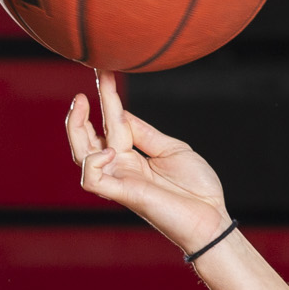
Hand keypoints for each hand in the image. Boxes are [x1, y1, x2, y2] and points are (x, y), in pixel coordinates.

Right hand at [65, 69, 233, 253]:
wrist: (212, 217)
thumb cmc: (196, 187)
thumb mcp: (172, 148)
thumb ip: (143, 132)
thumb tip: (120, 112)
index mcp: (132, 155)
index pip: (111, 123)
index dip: (106, 98)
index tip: (104, 72)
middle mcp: (121, 167)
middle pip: (85, 140)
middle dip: (79, 114)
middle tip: (83, 89)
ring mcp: (120, 180)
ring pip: (81, 155)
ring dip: (76, 129)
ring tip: (82, 105)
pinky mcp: (123, 194)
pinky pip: (92, 179)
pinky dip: (93, 163)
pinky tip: (109, 151)